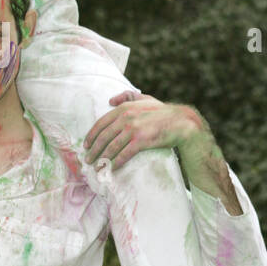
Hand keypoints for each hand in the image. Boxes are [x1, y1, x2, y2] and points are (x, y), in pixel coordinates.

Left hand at [84, 92, 198, 169]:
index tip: (86, 145)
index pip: (101, 123)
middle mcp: (126, 118)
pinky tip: (111, 169)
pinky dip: (115, 163)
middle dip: (93, 150)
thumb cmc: (162, 111)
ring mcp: (133, 130)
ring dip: (101, 159)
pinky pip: (124, 155)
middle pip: (103, 137)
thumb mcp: (144, 98)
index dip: (91, 136)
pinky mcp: (141, 142)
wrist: (181, 122)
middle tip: (88, 160)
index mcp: (124, 108)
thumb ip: (127, 96)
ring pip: (111, 147)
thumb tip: (110, 100)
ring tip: (96, 167)